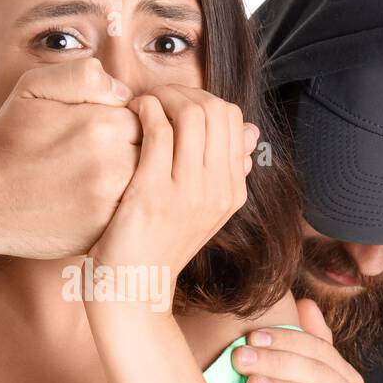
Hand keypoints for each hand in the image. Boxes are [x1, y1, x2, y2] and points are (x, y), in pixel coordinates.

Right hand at [0, 57, 141, 256]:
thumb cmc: (8, 140)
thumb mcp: (34, 88)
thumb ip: (83, 76)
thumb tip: (123, 92)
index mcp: (102, 125)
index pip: (145, 116)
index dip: (125, 121)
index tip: (103, 130)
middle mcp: (112, 165)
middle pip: (150, 151)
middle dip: (131, 150)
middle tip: (98, 156)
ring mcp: (109, 203)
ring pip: (144, 183)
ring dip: (130, 180)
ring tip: (95, 177)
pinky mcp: (102, 232)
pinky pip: (129, 213)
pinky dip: (118, 207)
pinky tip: (91, 200)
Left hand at [87, 85, 258, 298]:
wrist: (131, 291)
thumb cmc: (156, 245)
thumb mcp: (201, 211)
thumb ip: (224, 171)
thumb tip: (250, 133)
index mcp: (232, 192)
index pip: (234, 120)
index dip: (204, 99)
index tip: (176, 104)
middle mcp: (218, 191)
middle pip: (216, 110)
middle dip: (183, 91)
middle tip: (157, 98)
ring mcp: (188, 193)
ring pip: (191, 113)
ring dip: (163, 96)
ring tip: (144, 105)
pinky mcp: (154, 194)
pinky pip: (158, 130)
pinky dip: (145, 110)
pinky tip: (132, 116)